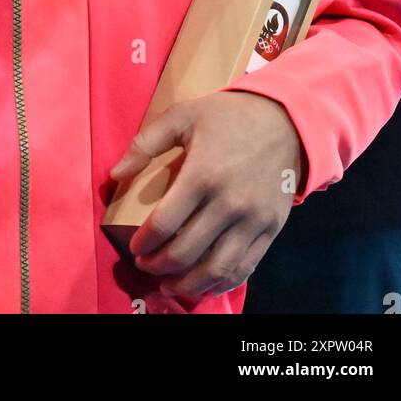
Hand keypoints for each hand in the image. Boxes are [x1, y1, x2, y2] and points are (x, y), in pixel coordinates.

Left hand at [109, 91, 302, 298]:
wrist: (285, 122)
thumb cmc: (228, 117)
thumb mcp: (183, 115)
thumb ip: (146, 143)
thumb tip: (115, 174)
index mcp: (202, 175)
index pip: (164, 223)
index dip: (144, 242)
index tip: (135, 247)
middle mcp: (227, 204)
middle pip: (186, 252)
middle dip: (158, 265)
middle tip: (146, 265)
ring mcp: (252, 221)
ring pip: (216, 269)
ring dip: (188, 284)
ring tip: (169, 285)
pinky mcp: (270, 230)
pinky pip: (244, 268)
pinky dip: (222, 284)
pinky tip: (205, 284)